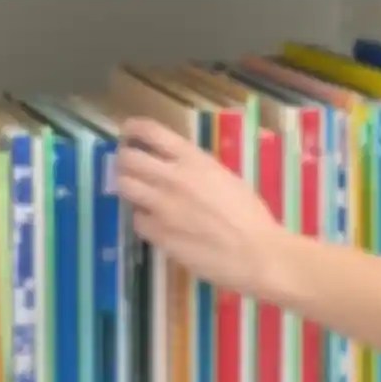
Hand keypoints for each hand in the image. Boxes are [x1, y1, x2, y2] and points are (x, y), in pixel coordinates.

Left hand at [116, 117, 292, 300]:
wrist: (257, 253)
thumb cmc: (249, 214)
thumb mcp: (223, 177)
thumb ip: (195, 169)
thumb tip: (174, 167)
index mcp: (193, 159)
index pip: (150, 131)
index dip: (132, 128)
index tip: (128, 133)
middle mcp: (172, 177)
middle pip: (127, 158)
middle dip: (123, 160)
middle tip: (128, 166)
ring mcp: (162, 206)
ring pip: (124, 186)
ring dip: (127, 187)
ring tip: (137, 193)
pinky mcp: (158, 234)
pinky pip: (136, 220)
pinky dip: (142, 220)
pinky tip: (155, 223)